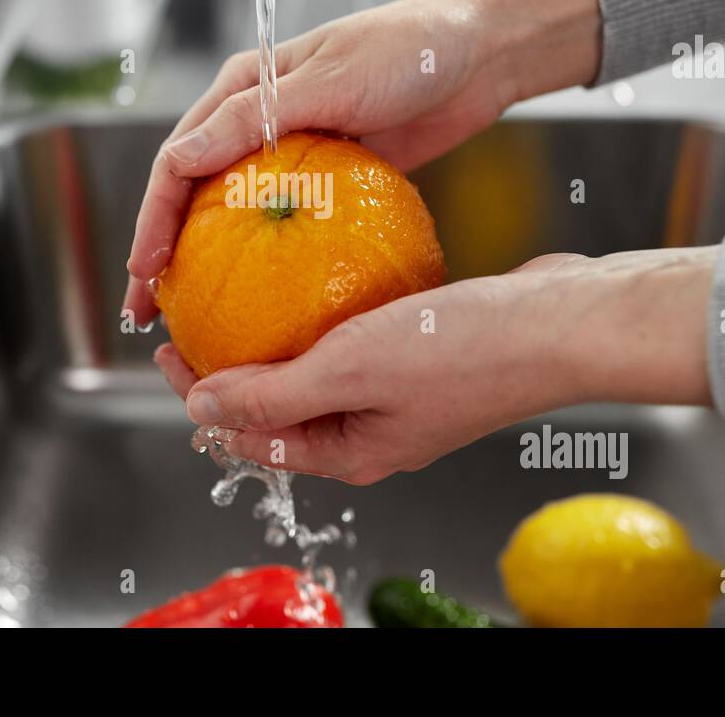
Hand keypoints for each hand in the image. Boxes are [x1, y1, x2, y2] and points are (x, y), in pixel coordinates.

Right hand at [124, 0, 600, 322]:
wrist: (478, 53)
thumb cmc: (405, 52)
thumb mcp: (328, 81)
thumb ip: (253, 119)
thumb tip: (179, 159)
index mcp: (242, 88)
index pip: (178, 159)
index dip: (154, 217)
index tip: (146, 269)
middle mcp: (257, 120)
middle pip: (194, 194)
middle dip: (164, 252)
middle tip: (149, 312)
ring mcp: (293, 151)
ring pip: (235, 215)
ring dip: (209, 263)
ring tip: (191, 318)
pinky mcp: (331, 175)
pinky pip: (289, 222)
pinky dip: (268, 258)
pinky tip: (263, 300)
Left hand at [154, 248, 715, 484]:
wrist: (557, 322)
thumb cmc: (462, 352)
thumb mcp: (347, 372)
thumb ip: (270, 396)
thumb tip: (200, 410)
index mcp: (350, 452)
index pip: (251, 436)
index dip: (200, 396)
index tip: (166, 349)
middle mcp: (371, 430)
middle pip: (278, 406)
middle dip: (230, 367)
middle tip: (192, 318)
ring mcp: (399, 393)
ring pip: (316, 369)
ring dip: (275, 337)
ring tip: (240, 293)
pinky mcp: (422, 353)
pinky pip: (354, 336)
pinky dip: (324, 312)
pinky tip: (312, 271)